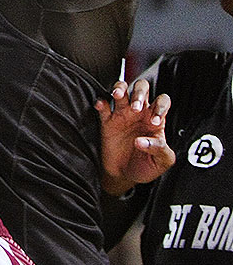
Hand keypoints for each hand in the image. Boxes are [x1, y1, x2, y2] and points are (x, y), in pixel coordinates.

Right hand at [96, 79, 174, 195]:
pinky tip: (101, 105)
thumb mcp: (162, 161)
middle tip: (136, 108)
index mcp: (156, 119)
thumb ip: (159, 148)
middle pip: (141, 88)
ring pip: (121, 90)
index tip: (153, 122)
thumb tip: (142, 141)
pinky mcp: (106, 121)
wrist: (125, 176)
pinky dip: (100, 102)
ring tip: (117, 96)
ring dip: (120, 89)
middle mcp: (139, 113)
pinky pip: (102, 106)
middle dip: (139, 93)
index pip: (162, 101)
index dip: (160, 107)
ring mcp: (122, 115)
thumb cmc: (146, 166)